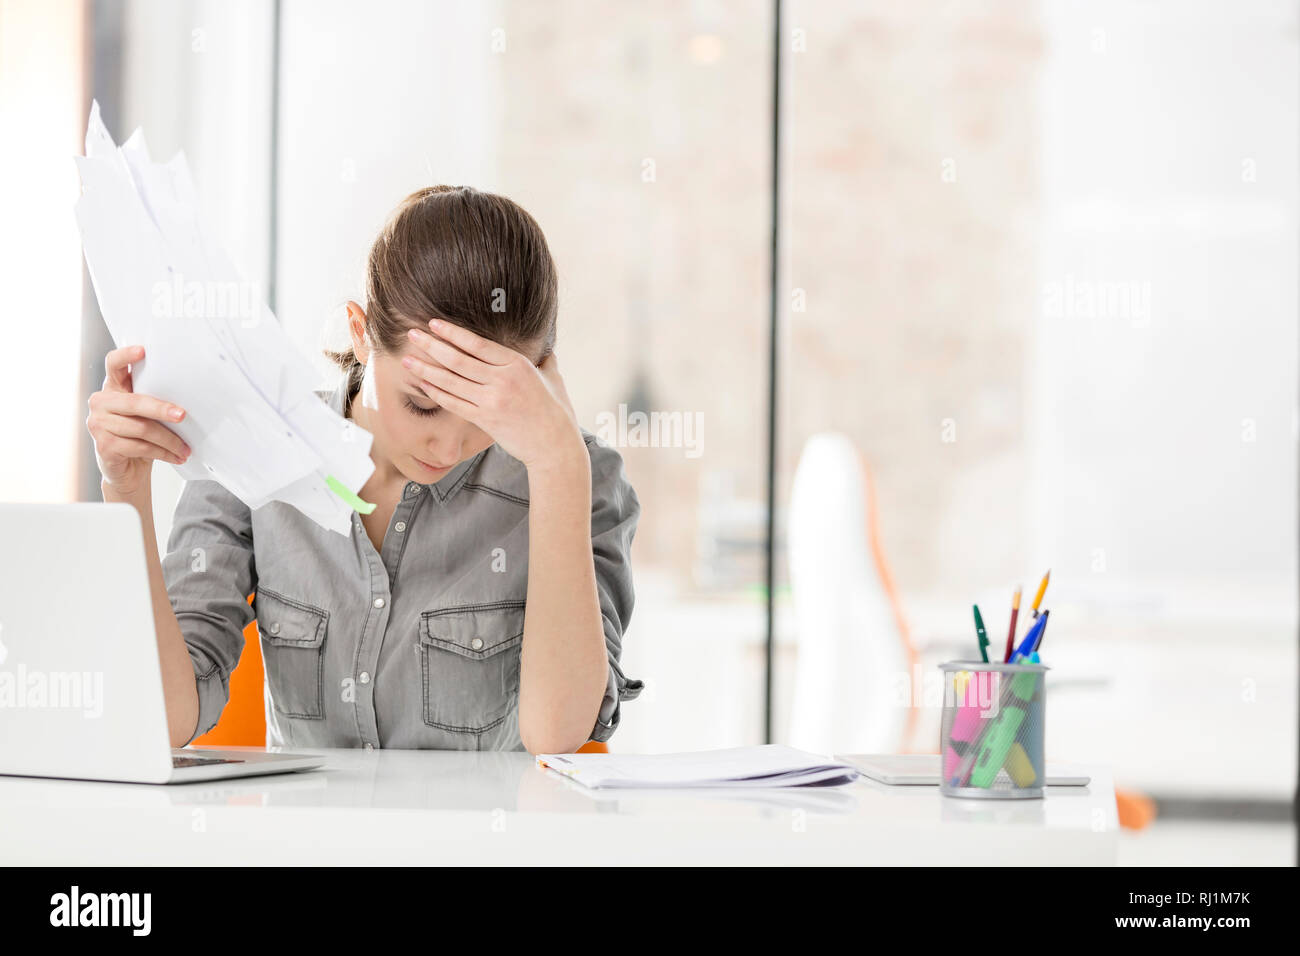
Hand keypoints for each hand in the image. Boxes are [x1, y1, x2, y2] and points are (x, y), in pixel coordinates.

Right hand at [87, 345, 191, 495]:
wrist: (127, 470)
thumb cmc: (141, 436)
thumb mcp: (146, 414)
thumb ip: (153, 399)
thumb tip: (189, 393)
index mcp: (112, 388)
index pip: (113, 365)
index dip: (125, 356)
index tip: (143, 350)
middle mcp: (100, 403)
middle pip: (135, 402)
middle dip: (162, 409)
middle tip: (183, 415)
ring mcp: (98, 424)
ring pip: (142, 428)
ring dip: (170, 440)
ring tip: (186, 448)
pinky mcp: (104, 446)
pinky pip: (140, 447)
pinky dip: (163, 453)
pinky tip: (176, 456)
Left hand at [402, 319, 582, 470]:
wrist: (554, 446)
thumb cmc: (556, 412)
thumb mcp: (554, 378)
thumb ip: (545, 361)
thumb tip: (545, 349)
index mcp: (518, 365)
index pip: (477, 344)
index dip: (453, 333)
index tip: (434, 324)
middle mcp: (502, 380)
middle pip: (458, 359)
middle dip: (431, 345)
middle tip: (411, 335)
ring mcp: (491, 401)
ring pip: (451, 381)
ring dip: (426, 369)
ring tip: (407, 360)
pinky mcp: (484, 420)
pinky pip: (454, 404)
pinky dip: (436, 393)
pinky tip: (422, 385)